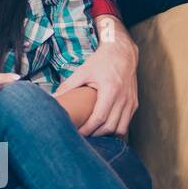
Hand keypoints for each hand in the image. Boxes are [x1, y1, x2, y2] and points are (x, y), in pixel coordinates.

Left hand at [57, 18, 138, 136]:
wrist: (122, 53)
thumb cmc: (102, 61)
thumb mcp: (83, 71)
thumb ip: (68, 86)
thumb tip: (53, 97)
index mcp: (110, 90)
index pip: (99, 118)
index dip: (87, 129)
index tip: (77, 133)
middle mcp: (123, 98)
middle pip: (110, 127)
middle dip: (95, 134)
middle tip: (82, 136)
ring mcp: (131, 102)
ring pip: (121, 128)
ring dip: (107, 134)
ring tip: (93, 132)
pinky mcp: (134, 103)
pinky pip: (126, 123)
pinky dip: (116, 128)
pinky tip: (104, 127)